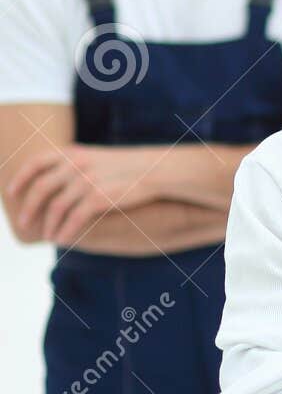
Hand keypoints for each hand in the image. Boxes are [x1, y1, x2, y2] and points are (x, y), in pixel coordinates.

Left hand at [4, 144, 158, 244]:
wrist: (155, 170)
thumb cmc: (126, 167)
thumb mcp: (96, 157)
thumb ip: (73, 164)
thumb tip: (53, 180)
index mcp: (72, 153)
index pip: (35, 163)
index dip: (20, 179)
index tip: (11, 193)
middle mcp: (75, 165)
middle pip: (41, 189)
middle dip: (29, 208)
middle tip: (24, 223)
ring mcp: (86, 182)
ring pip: (56, 208)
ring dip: (48, 225)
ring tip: (48, 236)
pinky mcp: (99, 199)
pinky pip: (74, 220)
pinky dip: (65, 232)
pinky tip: (63, 240)